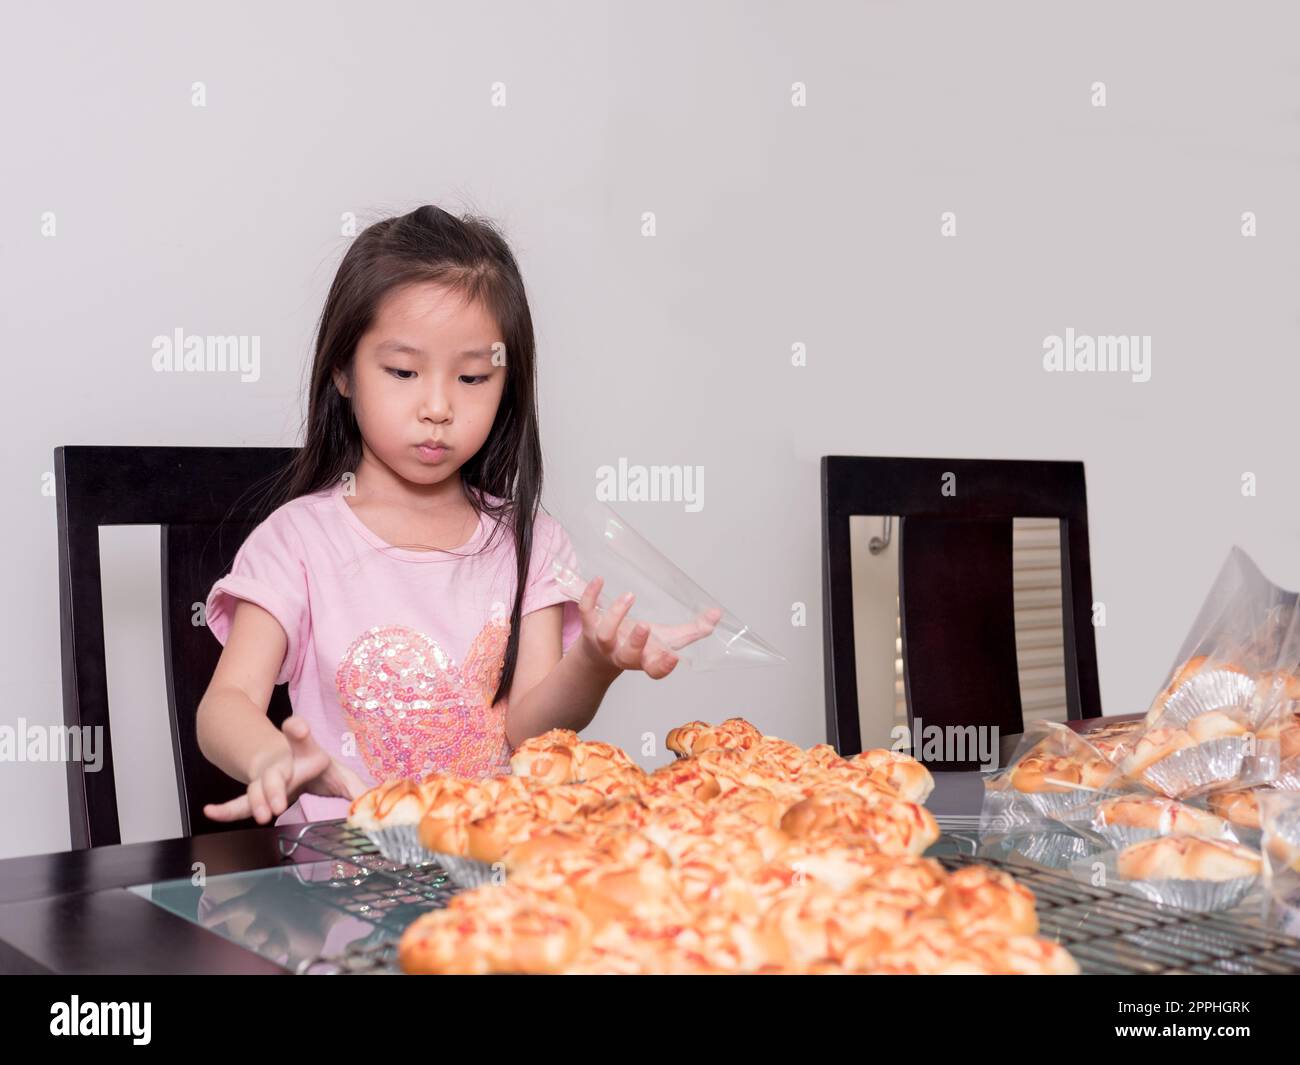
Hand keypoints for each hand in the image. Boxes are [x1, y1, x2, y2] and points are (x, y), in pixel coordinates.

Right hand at [203, 715, 368, 824]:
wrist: (290, 766)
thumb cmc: (315, 767)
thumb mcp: (338, 774)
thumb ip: (354, 786)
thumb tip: (373, 800)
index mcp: (302, 752)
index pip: (299, 737)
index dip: (297, 730)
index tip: (297, 726)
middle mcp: (281, 764)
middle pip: (274, 773)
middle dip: (273, 786)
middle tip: (278, 803)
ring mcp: (265, 780)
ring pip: (256, 790)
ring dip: (256, 802)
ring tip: (260, 816)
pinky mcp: (256, 795)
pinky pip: (240, 803)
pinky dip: (226, 809)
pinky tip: (211, 812)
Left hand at [575, 575, 722, 678]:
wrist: (599, 656)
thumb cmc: (641, 646)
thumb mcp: (667, 640)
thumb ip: (694, 630)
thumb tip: (717, 614)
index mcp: (646, 660)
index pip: (655, 670)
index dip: (663, 667)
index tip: (673, 657)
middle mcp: (623, 654)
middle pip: (628, 655)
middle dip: (636, 642)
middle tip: (644, 626)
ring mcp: (604, 641)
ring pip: (605, 633)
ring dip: (616, 615)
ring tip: (630, 596)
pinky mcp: (589, 627)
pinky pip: (587, 612)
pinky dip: (591, 596)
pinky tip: (599, 579)